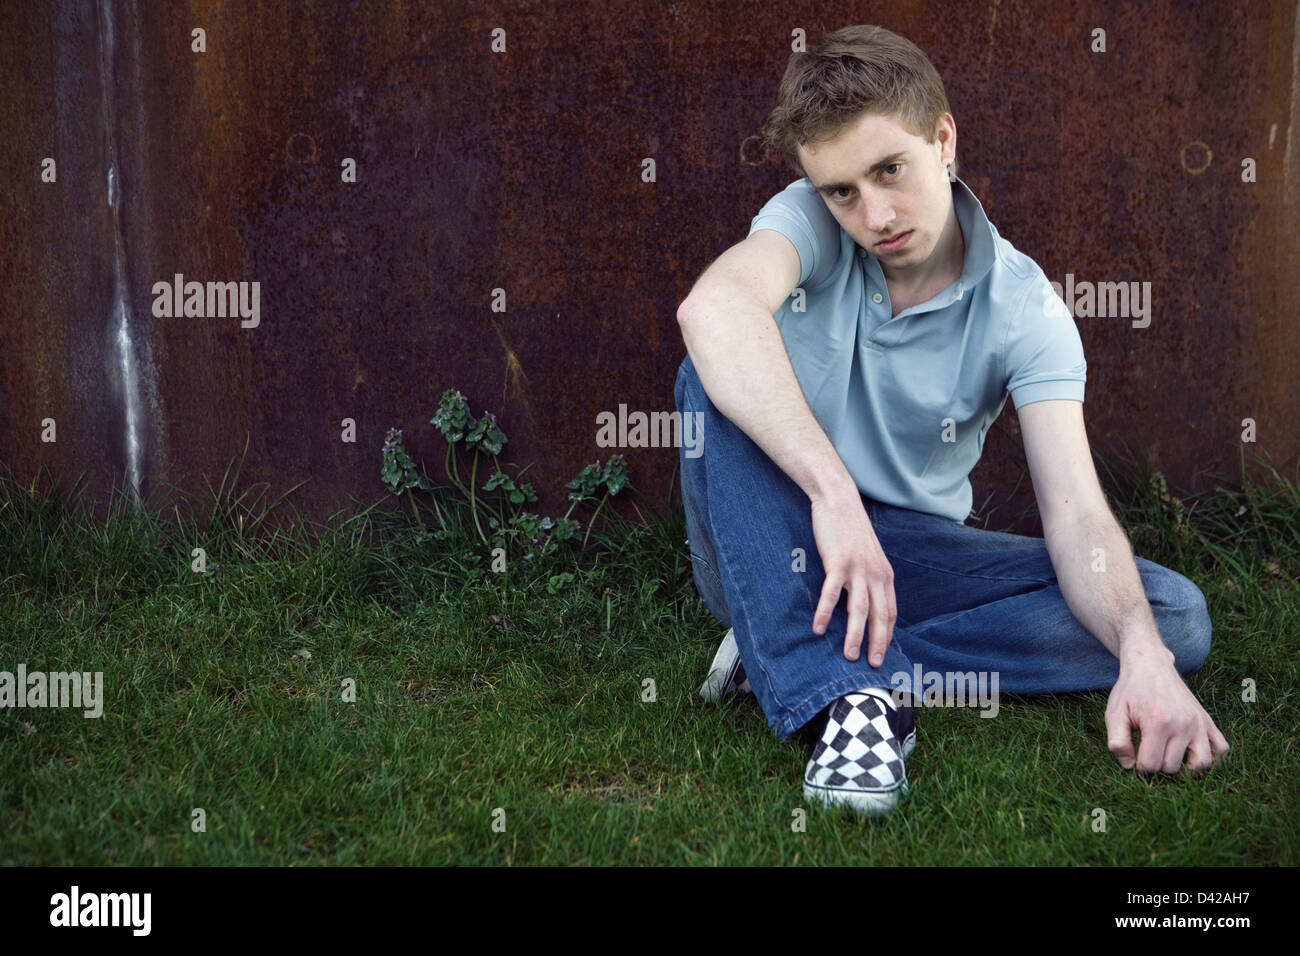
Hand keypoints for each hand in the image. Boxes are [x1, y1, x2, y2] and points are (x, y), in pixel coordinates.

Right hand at [809, 490, 895, 664]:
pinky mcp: (838, 562)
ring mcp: (858, 569)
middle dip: (877, 643)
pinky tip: (818, 628)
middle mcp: (876, 574)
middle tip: (872, 665)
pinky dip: (825, 613)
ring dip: (854, 635)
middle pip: (879, 615)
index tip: (882, 654)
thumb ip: (870, 577)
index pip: (890, 612)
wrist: (839, 500)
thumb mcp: (868, 555)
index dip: (887, 635)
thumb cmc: (850, 529)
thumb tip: (866, 600)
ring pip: (859, 610)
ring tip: (848, 655)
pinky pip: (832, 594)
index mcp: (885, 574)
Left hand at [1105, 649, 1229, 774]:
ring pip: (1202, 764)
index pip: (1151, 765)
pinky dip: (1211, 757)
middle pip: (1173, 768)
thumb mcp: (1114, 713)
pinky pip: (1222, 750)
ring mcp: (1199, 723)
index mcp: (1158, 723)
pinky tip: (1191, 752)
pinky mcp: (1208, 721)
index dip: (1138, 766)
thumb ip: (1117, 742)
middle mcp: (1183, 724)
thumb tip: (1129, 766)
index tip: (1134, 753)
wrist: (1150, 666)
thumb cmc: (1130, 692)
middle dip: (1157, 765)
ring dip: (1185, 767)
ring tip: (1170, 756)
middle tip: (1149, 750)